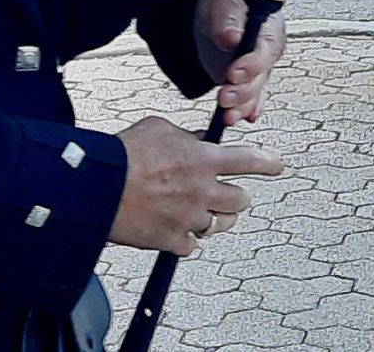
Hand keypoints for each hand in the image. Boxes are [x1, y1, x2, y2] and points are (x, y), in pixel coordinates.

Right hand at [110, 116, 283, 254]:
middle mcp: (202, 190)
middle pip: (240, 201)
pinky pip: (191, 246)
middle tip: (231, 196)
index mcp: (203, 159)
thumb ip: (186, 135)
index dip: (268, 164)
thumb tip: (199, 139)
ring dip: (216, 219)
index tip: (278, 166)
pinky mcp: (171, 240)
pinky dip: (187, 239)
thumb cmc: (124, 154)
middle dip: (238, 198)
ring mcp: (188, 218)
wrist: (96, 188)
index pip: (250, 161)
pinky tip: (178, 230)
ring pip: (219, 225)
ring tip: (205, 213)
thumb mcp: (160, 129)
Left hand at [194, 0, 286, 127]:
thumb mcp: (221, 1)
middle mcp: (267, 50)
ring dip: (242, 105)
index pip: (266, 49)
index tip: (234, 72)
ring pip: (255, 91)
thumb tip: (232, 37)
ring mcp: (257, 67)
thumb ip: (227, 18)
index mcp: (269, 26)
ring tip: (227, 116)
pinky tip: (242, 117)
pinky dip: (247, 109)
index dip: (252, 64)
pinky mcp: (246, 80)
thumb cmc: (223, 0)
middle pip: (261, 75)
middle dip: (243, 90)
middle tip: (224, 96)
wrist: (213, 11)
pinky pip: (251, 98)